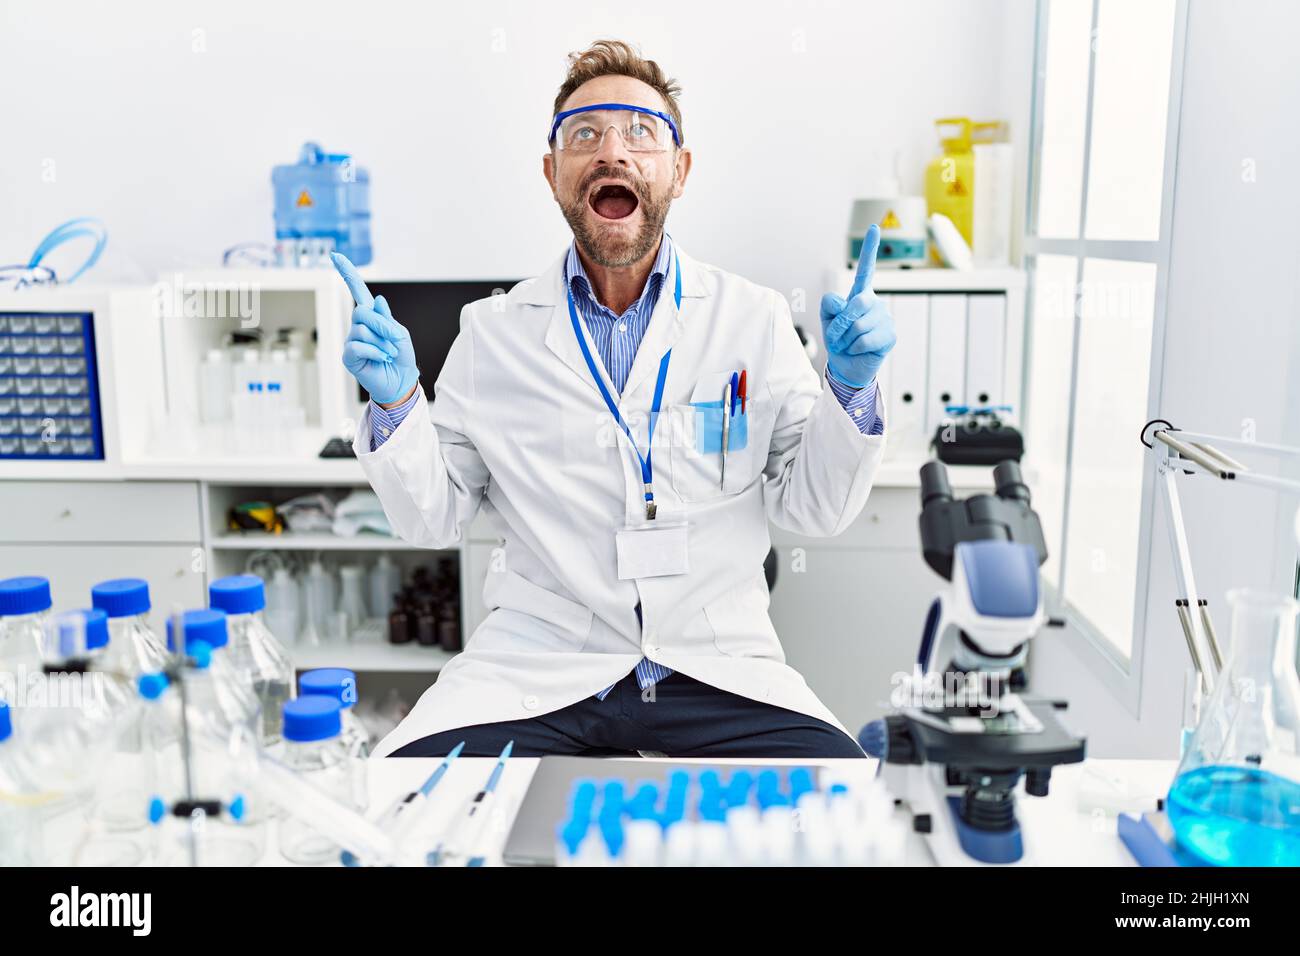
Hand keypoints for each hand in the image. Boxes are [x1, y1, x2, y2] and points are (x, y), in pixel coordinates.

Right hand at [331, 252, 419, 405]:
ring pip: (362, 330)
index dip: (348, 273)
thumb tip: (376, 300)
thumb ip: (387, 318)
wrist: (401, 381)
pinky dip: (376, 352)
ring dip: (382, 342)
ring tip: (389, 353)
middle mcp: (358, 326)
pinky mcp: (349, 356)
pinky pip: (358, 346)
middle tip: (394, 339)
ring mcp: (352, 340)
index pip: (357, 291)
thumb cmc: (400, 357)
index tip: (335, 256)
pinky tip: (382, 359)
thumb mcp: (399, 333)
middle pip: (362, 312)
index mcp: (372, 316)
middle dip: (382, 325)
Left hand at [820, 224, 895, 388]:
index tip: (874, 228)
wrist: (847, 367)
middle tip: (835, 336)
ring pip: (858, 324)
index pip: (866, 270)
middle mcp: (875, 303)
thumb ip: (829, 305)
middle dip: (840, 322)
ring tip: (848, 344)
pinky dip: (854, 348)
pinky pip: (864, 339)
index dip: (869, 249)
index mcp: (860, 295)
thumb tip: (842, 302)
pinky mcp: (890, 335)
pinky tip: (857, 350)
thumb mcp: (827, 320)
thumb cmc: (838, 341)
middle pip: (857, 302)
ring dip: (845, 338)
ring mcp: (885, 318)